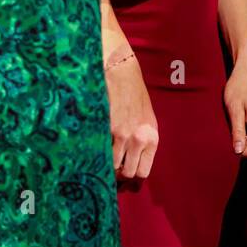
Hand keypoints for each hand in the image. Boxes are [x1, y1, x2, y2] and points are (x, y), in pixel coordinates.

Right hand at [106, 51, 158, 180]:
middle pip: (127, 173)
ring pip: (112, 166)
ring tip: (100, 156)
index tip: (123, 170)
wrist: (122, 73)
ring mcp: (124, 136)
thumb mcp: (145, 119)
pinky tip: (93, 147)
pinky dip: (96, 153)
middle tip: (109, 165)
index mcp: (152, 137)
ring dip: (105, 164)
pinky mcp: (108, 129)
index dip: (131, 173)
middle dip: (117, 172)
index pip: (143, 171)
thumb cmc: (133, 95)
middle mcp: (140, 139)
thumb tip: (131, 163)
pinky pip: (101, 153)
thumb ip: (141, 140)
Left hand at [224, 57, 246, 157]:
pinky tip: (239, 118)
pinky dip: (246, 130)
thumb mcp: (234, 109)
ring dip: (244, 136)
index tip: (231, 143)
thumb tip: (238, 151)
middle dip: (242, 145)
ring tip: (234, 121)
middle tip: (229, 130)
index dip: (243, 153)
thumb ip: (237, 131)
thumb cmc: (240, 85)